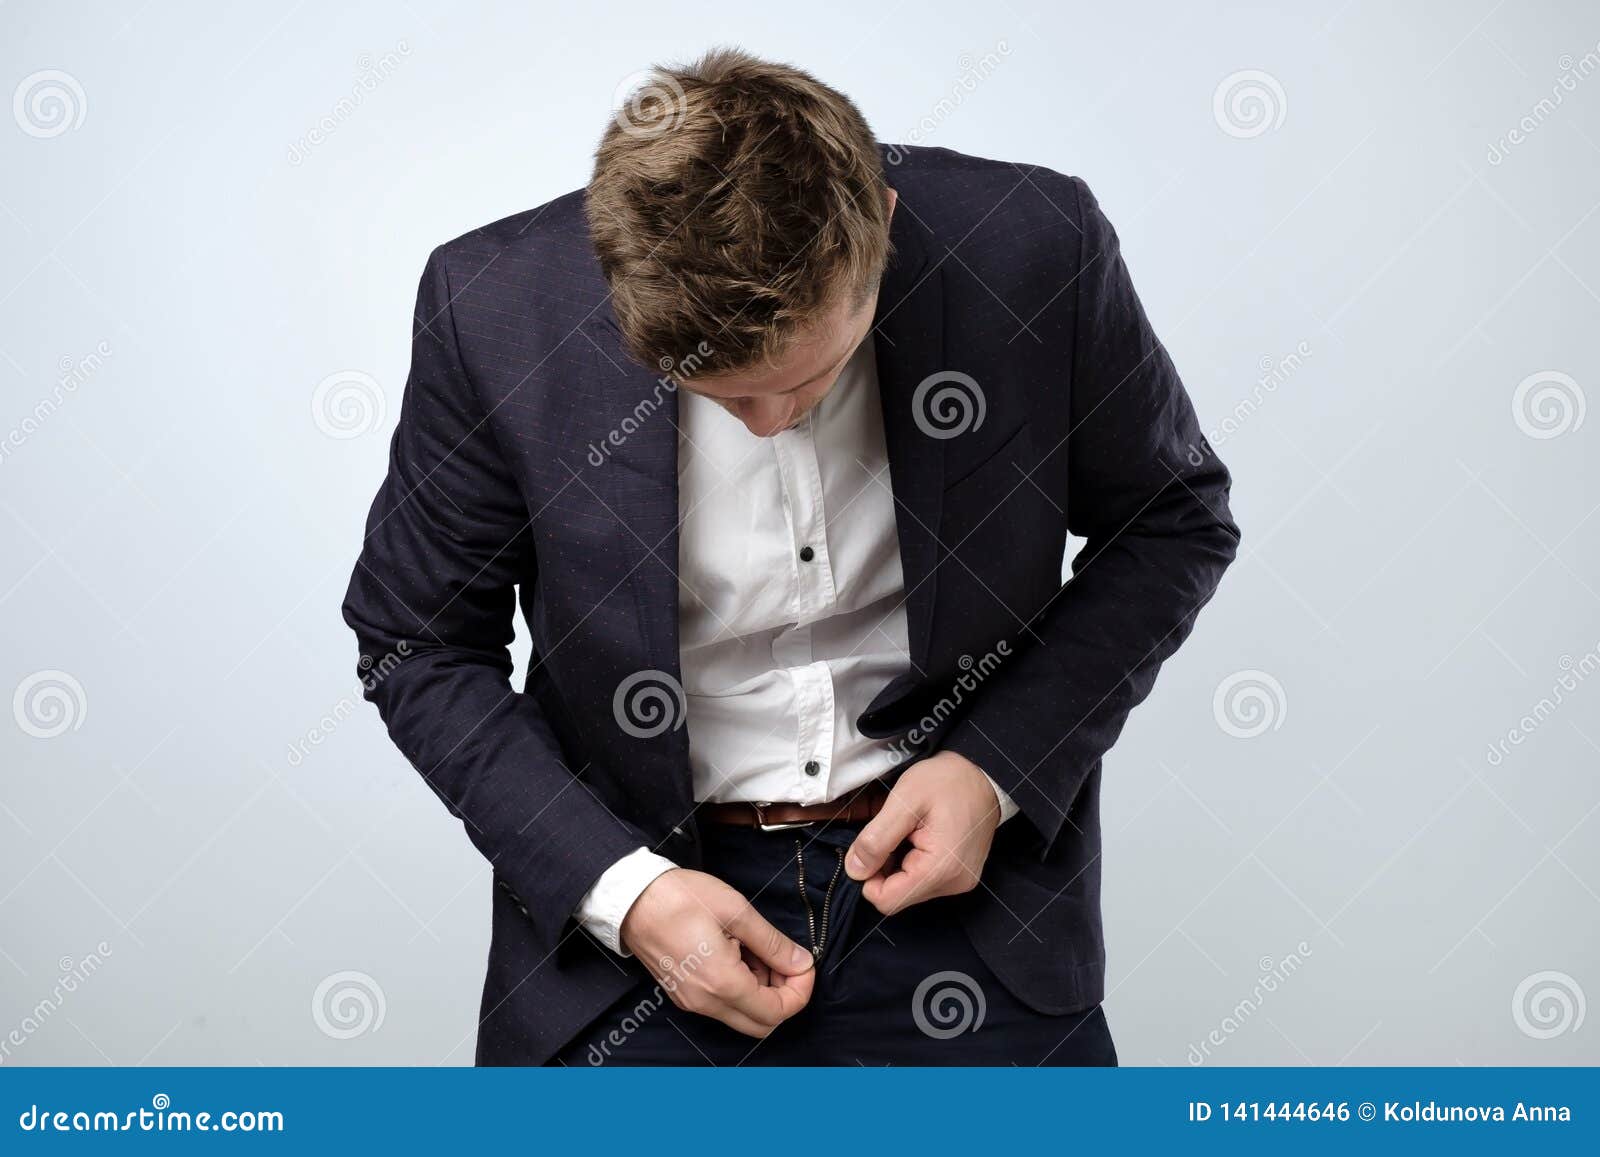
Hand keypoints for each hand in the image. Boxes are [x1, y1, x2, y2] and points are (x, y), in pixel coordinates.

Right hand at [620, 868, 814, 1038]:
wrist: (631, 898)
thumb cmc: (680, 898)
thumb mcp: (735, 910)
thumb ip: (772, 942)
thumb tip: (800, 962)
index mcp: (723, 983)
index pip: (778, 1012)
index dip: (800, 990)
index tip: (802, 963)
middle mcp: (707, 1002)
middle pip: (763, 1024)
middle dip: (784, 995)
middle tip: (784, 960)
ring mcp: (693, 1002)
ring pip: (743, 1016)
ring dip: (762, 991)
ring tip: (757, 950)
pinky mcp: (684, 995)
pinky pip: (723, 1006)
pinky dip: (741, 989)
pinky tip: (738, 955)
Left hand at [845, 751, 1000, 915]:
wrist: (982, 772)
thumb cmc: (947, 781)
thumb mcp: (904, 801)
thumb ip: (876, 838)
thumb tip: (854, 871)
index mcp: (941, 869)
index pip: (887, 900)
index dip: (868, 877)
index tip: (869, 846)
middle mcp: (953, 884)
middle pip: (897, 896)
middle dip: (883, 867)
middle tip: (890, 832)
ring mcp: (958, 881)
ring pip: (908, 889)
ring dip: (896, 864)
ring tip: (905, 831)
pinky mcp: (958, 875)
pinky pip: (922, 880)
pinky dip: (909, 862)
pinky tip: (914, 837)